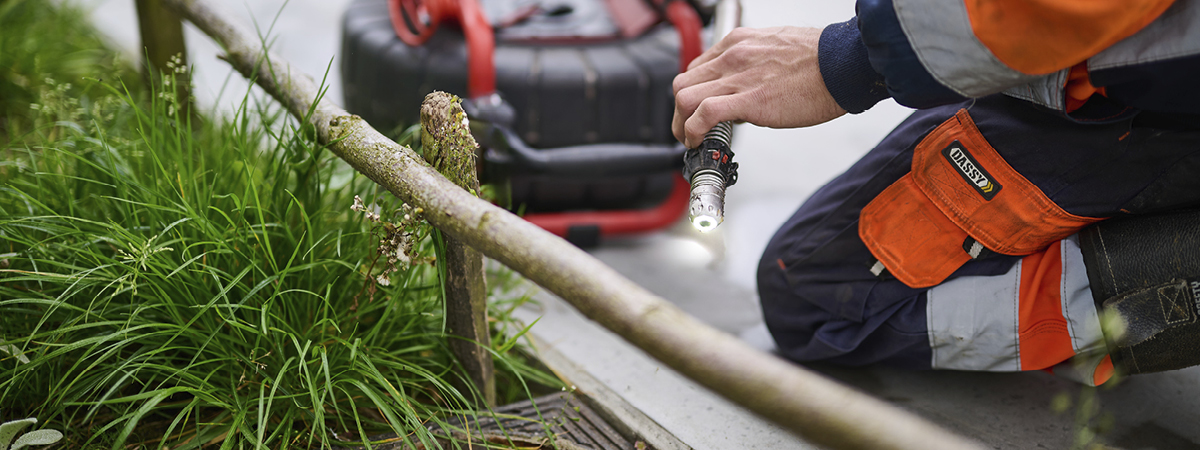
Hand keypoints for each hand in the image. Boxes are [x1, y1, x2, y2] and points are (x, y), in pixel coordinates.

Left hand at [672, 26, 846, 147]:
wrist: (844, 63)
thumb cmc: (821, 60)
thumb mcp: (777, 50)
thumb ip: (755, 65)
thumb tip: (747, 88)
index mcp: (739, 43)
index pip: (698, 68)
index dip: (693, 93)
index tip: (698, 109)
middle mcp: (732, 56)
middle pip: (683, 83)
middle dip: (679, 110)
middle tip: (687, 128)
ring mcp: (737, 77)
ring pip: (684, 97)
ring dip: (681, 123)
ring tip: (690, 139)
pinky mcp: (748, 100)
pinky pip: (703, 114)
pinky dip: (693, 130)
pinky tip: (698, 141)